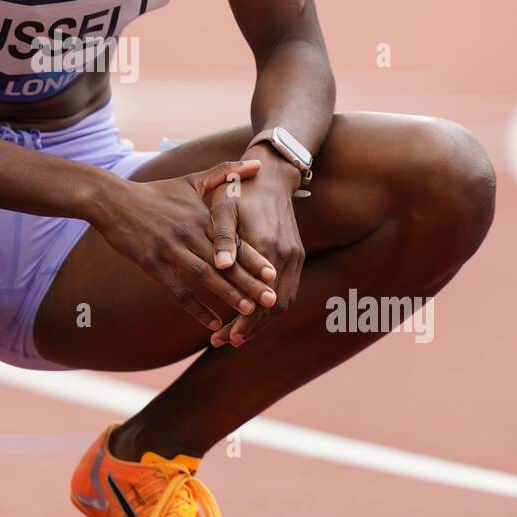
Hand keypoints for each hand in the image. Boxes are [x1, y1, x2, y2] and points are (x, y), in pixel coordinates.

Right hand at [88, 160, 276, 332]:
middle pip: (224, 261)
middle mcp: (189, 232)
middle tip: (271, 300)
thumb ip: (226, 171)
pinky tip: (212, 323)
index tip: (274, 274)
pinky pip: (177, 290)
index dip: (253, 257)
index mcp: (201, 216)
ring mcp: (170, 248)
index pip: (233, 240)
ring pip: (204, 275)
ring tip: (248, 312)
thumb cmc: (156, 192)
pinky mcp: (151, 262)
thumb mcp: (191, 180)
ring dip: (227, 294)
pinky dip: (195, 308)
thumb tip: (258, 163)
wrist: (113, 199)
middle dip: (249, 282)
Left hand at [207, 150, 304, 347]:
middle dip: (250, 328)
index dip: (241, 321)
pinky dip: (272, 306)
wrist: (271, 174)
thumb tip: (219, 265)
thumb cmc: (238, 190)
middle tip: (224, 342)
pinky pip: (288, 289)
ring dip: (263, 321)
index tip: (222, 337)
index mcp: (266, 245)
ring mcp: (295, 255)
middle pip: (273, 307)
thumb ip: (223, 237)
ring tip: (236, 335)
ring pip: (284, 301)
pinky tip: (253, 313)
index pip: (257, 298)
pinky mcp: (297, 254)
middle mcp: (286, 255)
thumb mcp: (223, 208)